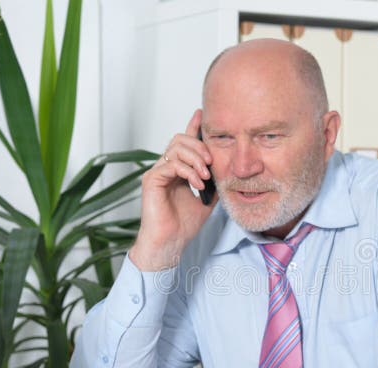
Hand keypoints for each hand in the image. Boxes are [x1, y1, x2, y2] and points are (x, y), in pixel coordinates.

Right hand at [129, 110, 217, 270]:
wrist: (170, 244)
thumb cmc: (184, 225)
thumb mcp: (208, 200)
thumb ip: (213, 182)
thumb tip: (226, 169)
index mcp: (178, 170)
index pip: (185, 143)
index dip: (193, 127)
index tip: (203, 114)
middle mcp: (166, 168)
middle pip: (180, 139)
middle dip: (199, 146)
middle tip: (212, 162)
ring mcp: (157, 173)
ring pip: (175, 149)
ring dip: (195, 159)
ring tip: (205, 176)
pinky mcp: (151, 180)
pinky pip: (170, 164)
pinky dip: (187, 171)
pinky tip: (197, 183)